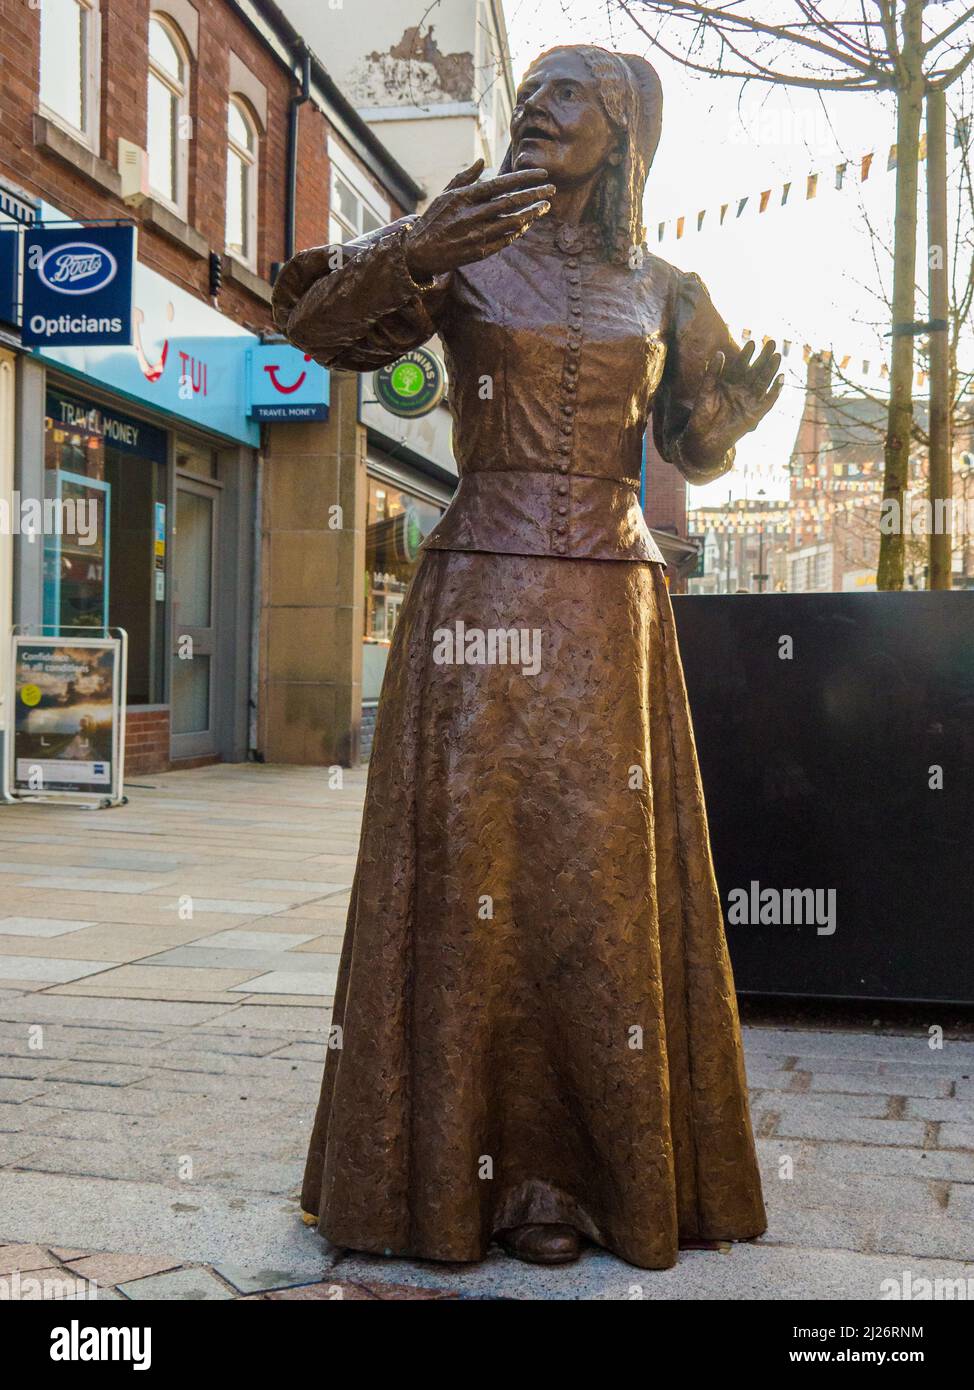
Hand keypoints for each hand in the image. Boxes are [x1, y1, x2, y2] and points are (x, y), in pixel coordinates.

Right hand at [403, 159, 555, 281]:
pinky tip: (527, 223)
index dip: (524, 178)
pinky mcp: (479, 252)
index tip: (542, 174)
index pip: (500, 184)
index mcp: (464, 197)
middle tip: (551, 189)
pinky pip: (505, 240)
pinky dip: (518, 231)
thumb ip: (464, 177)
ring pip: (512, 223)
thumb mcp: (445, 194)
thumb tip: (483, 161)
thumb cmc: (434, 219)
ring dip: (531, 214)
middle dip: (534, 195)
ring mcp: (476, 235)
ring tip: (544, 207)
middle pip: (511, 203)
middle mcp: (472, 215)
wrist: (420, 251)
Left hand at [680, 340, 783, 466]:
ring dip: (771, 369)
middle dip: (763, 357)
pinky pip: (768, 401)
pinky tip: (781, 378)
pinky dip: (775, 390)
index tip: (752, 342)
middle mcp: (741, 391)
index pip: (741, 365)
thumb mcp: (705, 390)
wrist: (703, 438)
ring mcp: (749, 402)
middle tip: (772, 342)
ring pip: (763, 382)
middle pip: (755, 370)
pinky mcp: (755, 414)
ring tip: (777, 356)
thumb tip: (719, 352)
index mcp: (729, 384)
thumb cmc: (701, 415)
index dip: (747, 354)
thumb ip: (712, 373)